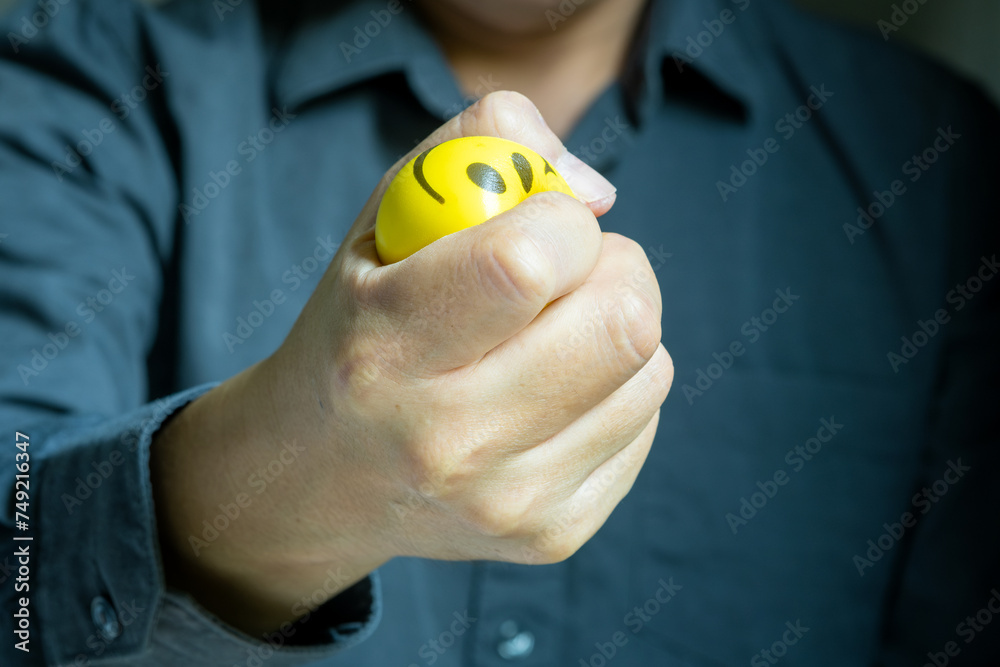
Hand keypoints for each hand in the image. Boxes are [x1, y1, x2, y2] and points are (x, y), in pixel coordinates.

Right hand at [151, 91, 672, 635]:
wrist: (321, 474)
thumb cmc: (362, 325)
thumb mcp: (387, 216)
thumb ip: (483, 144)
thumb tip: (598, 195)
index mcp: (383, 345)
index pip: (530, 261)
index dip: (560, 220)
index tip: (538, 225)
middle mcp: (444, 439)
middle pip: (623, 322)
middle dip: (615, 268)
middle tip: (569, 272)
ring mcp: (505, 500)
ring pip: (651, 369)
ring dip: (618, 328)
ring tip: (552, 334)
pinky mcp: (552, 535)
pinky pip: (645, 424)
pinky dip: (616, 389)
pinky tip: (554, 392)